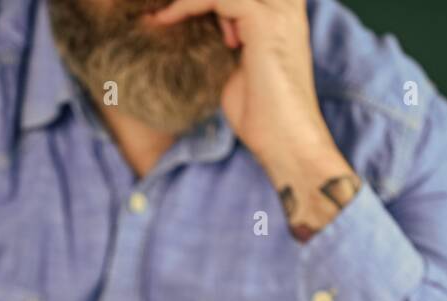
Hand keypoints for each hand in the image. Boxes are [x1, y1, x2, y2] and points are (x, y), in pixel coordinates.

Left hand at [153, 0, 358, 237]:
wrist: (285, 140)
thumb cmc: (262, 114)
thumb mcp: (236, 67)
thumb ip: (226, 40)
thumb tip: (201, 29)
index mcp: (282, 13)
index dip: (204, 1)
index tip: (169, 12)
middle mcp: (285, 6)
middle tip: (163, 12)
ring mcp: (278, 12)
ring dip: (188, 1)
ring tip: (161, 17)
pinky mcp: (264, 23)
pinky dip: (187, 5)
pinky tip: (166, 21)